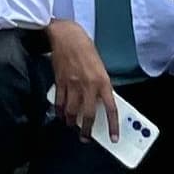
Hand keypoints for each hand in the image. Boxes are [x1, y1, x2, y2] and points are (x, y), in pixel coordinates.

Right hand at [47, 23, 119, 140]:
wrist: (67, 36)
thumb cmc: (85, 49)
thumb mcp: (100, 67)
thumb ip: (101, 85)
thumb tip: (100, 101)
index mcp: (102, 81)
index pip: (111, 109)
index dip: (113, 126)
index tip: (113, 138)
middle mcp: (88, 85)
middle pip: (88, 114)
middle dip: (87, 130)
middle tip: (86, 137)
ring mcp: (72, 84)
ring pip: (72, 111)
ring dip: (72, 122)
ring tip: (72, 126)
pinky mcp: (60, 81)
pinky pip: (60, 102)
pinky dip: (60, 110)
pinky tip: (61, 114)